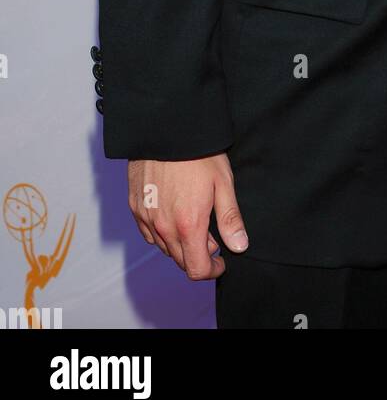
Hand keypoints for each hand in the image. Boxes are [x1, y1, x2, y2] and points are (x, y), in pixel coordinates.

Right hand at [127, 153, 247, 278]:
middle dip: (199, 256)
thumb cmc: (198, 153)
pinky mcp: (135, 206)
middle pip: (180, 260)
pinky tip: (173, 216)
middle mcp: (163, 227)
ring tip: (194, 223)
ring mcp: (146, 217)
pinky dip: (162, 233)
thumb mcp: (223, 183)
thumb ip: (230, 219)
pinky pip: (148, 232)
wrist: (166, 129)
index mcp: (188, 225)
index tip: (221, 261)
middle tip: (213, 238)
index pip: (196, 268)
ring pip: (164, 247)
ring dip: (180, 244)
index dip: (211, 270)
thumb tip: (239, 246)